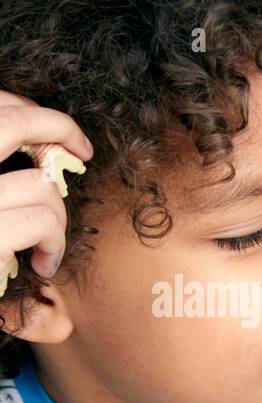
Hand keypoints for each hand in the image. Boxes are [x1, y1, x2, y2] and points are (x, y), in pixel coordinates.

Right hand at [0, 90, 92, 287]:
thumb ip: (4, 175)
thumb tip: (41, 135)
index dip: (27, 109)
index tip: (59, 130)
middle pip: (8, 122)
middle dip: (55, 126)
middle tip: (81, 150)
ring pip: (40, 183)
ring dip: (56, 215)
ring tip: (44, 241)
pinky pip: (42, 222)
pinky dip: (54, 243)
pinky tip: (43, 261)